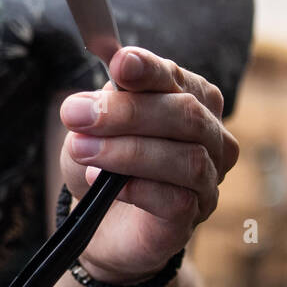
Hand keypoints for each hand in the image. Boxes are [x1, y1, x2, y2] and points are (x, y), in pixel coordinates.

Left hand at [58, 46, 238, 283]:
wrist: (101, 222)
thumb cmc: (105, 164)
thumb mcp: (94, 127)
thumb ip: (102, 105)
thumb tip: (99, 89)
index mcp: (191, 99)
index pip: (177, 77)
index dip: (149, 69)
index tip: (118, 64)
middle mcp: (211, 137)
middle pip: (186, 114)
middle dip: (128, 112)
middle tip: (75, 114)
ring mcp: (208, 179)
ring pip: (186, 159)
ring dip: (127, 151)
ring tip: (81, 150)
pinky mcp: (193, 216)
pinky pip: (177, 200)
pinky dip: (136, 188)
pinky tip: (101, 182)